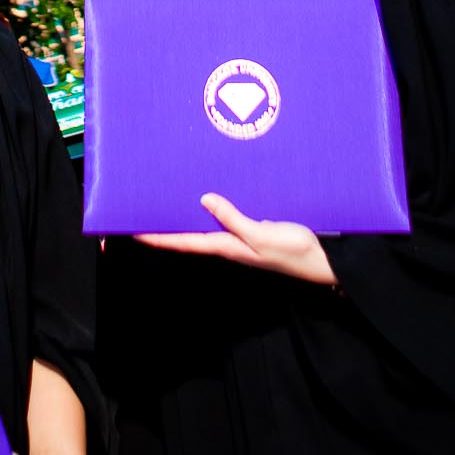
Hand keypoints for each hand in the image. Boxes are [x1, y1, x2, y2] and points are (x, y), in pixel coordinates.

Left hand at [137, 193, 337, 284]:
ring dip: (184, 215)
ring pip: (204, 224)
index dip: (157, 237)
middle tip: (142, 208)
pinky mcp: (253, 227)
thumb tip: (204, 200)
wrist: (323, 260)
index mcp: (225, 246)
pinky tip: (207, 194)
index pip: (183, 242)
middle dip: (165, 224)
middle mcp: (228, 242)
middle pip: (189, 233)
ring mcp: (240, 235)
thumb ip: (233, 219)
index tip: (131, 230)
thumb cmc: (293, 251)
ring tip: (165, 199)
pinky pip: (224, 215)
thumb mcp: (262, 236)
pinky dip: (210, 207)